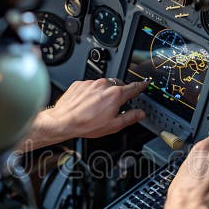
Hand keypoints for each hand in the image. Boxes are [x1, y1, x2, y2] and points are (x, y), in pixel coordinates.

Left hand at [21, 78, 147, 150]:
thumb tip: (140, 114)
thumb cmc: (86, 124)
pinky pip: (91, 85)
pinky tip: (88, 104)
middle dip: (119, 93)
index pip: (134, 87)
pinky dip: (92, 92)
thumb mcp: (113, 126)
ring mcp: (91, 83)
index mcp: (115, 95)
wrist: (63, 121)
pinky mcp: (80, 83)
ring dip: (105, 93)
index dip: (141, 86)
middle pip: (118, 85)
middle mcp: (104, 85)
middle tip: (115, 106)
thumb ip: (130, 117)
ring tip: (98, 107)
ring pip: (104, 85)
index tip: (144, 84)